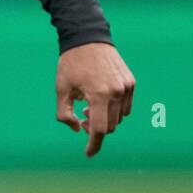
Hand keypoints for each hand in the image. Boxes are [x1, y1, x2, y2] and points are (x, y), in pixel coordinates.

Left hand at [55, 42, 134, 157]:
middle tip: (81, 118)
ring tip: (88, 106)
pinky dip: (114, 109)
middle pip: (110, 125)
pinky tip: (100, 99)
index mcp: (99, 95)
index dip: (94, 144)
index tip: (88, 153)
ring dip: (105, 118)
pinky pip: (125, 107)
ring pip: (119, 117)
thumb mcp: (61, 89)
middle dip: (96, 128)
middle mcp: (117, 92)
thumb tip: (78, 130)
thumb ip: (65, 113)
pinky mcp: (131, 83)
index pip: (100, 129)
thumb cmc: (71, 64)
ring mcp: (126, 87)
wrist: (87, 39)